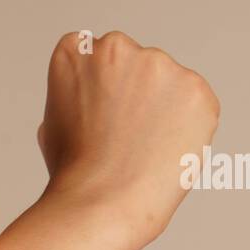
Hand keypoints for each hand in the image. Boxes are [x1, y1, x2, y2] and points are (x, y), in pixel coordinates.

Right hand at [36, 30, 219, 249]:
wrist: (103, 202)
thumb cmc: (73, 172)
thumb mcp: (53, 122)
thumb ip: (76, 95)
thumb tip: (94, 100)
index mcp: (75, 51)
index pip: (93, 53)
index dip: (97, 88)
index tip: (96, 115)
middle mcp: (116, 47)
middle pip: (133, 61)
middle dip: (132, 90)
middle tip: (123, 134)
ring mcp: (159, 65)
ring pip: (166, 81)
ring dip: (162, 106)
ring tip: (144, 147)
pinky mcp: (196, 88)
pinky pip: (195, 102)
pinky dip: (188, 124)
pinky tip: (165, 149)